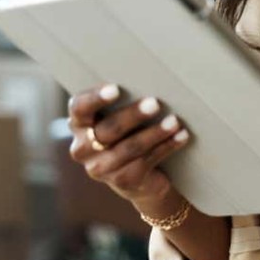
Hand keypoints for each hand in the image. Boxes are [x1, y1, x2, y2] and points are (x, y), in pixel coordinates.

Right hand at [67, 84, 190, 214]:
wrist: (139, 177)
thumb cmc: (129, 132)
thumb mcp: (120, 116)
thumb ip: (123, 101)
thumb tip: (150, 78)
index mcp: (79, 124)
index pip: (79, 108)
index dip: (95, 99)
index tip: (115, 89)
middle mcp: (83, 148)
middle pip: (107, 129)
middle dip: (133, 115)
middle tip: (154, 103)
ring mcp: (101, 168)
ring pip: (129, 148)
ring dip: (155, 133)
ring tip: (174, 121)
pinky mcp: (122, 181)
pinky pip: (146, 161)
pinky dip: (166, 146)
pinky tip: (181, 136)